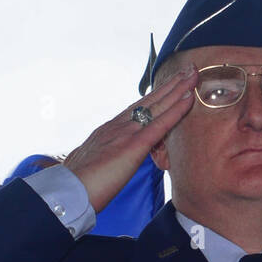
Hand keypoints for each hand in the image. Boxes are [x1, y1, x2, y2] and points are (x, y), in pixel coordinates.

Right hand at [62, 64, 196, 213]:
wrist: (68, 191)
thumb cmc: (79, 185)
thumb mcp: (94, 165)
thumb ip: (105, 158)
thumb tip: (109, 163)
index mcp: (109, 130)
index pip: (137, 109)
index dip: (155, 96)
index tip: (169, 85)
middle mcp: (118, 125)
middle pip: (149, 101)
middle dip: (170, 85)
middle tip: (188, 70)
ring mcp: (126, 133)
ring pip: (157, 106)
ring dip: (177, 90)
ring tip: (193, 75)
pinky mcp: (133, 146)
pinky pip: (160, 124)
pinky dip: (176, 110)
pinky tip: (188, 99)